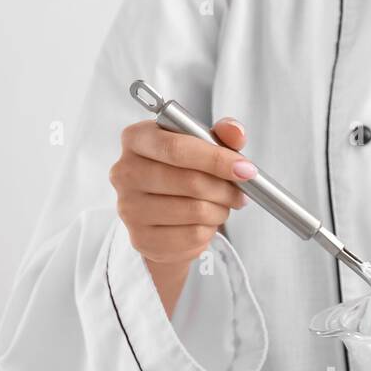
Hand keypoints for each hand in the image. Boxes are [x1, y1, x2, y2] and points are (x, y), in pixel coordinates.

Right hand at [109, 117, 256, 315]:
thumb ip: (221, 135)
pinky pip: (192, 235)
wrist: (161, 217)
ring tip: (221, 206)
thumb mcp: (201, 147)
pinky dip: (209, 230)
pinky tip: (205, 223)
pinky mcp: (141, 238)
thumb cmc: (181, 174)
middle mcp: (125, 172)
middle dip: (225, 189)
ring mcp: (129, 208)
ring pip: (195, 210)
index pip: (176, 147)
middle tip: (240, 193)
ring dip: (220, 210)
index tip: (245, 169)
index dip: (216, 159)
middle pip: (189, 181)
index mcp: (136, 139)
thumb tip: (236, 132)